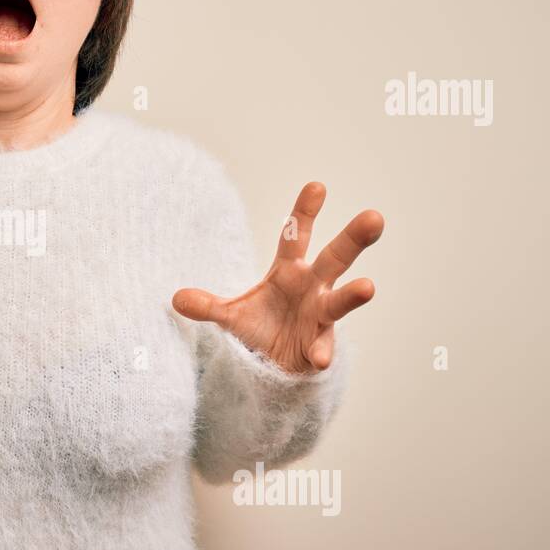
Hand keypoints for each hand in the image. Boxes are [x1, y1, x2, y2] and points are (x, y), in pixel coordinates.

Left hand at [172, 182, 382, 373]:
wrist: (275, 363)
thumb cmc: (262, 326)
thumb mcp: (231, 314)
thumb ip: (207, 305)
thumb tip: (175, 299)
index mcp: (289, 270)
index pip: (296, 236)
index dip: (305, 212)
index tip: (317, 186)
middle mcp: (312, 287)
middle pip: (335, 257)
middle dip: (353, 238)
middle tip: (374, 217)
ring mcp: (320, 315)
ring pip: (340, 300)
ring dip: (354, 294)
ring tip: (368, 287)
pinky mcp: (320, 344)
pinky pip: (323, 347)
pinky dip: (322, 353)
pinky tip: (319, 359)